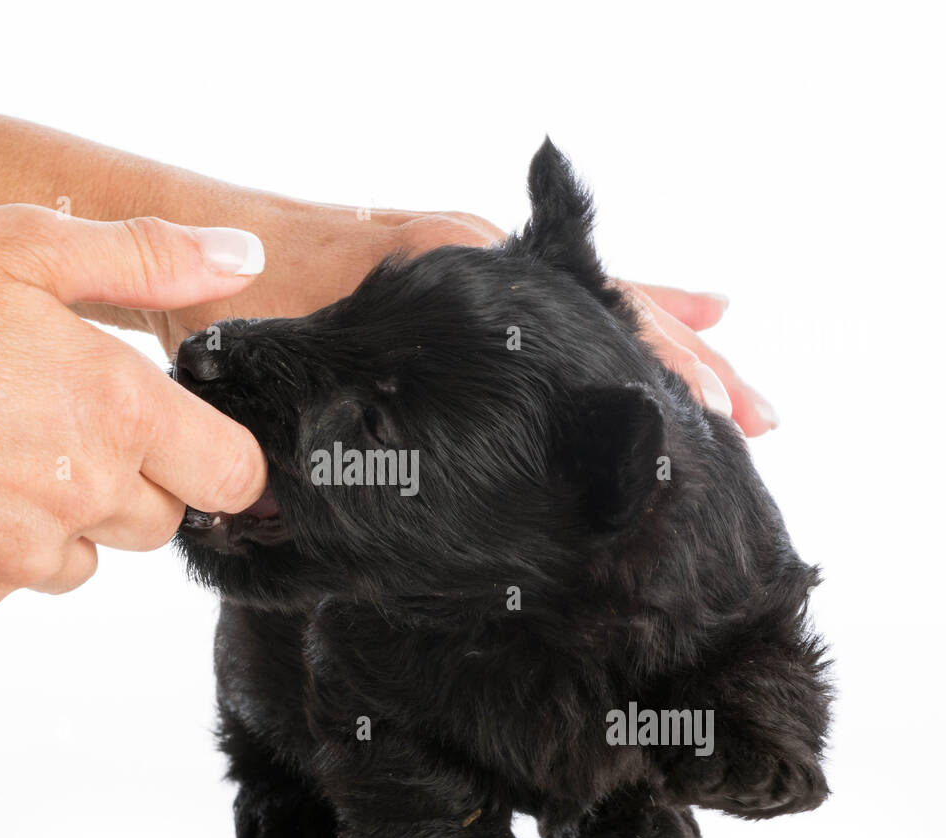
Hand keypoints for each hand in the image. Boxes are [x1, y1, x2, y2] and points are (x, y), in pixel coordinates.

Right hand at [0, 206, 268, 622]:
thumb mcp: (25, 244)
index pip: (234, 475)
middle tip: (57, 421)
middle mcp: (83, 498)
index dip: (219, 455)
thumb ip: (150, 258)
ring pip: (88, 557)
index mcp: (117, 412)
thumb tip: (242, 259)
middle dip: (132, 478)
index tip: (185, 437)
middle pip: (161, 518)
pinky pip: (12, 583)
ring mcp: (20, 559)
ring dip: (64, 518)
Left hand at [83, 199, 775, 437]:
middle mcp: (475, 254)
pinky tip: (622, 344)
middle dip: (684, 360)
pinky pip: (538, 301)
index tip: (715, 411)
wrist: (189, 246)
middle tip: (756, 415)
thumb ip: (327, 388)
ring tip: (724, 392)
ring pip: (584, 304)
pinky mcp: (450, 279)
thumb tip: (343, 483)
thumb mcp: (283, 342)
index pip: (582, 307)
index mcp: (457, 260)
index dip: (656, 359)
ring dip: (655, 346)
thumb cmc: (230, 290)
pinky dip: (594, 320)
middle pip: (607, 304)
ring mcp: (468, 264)